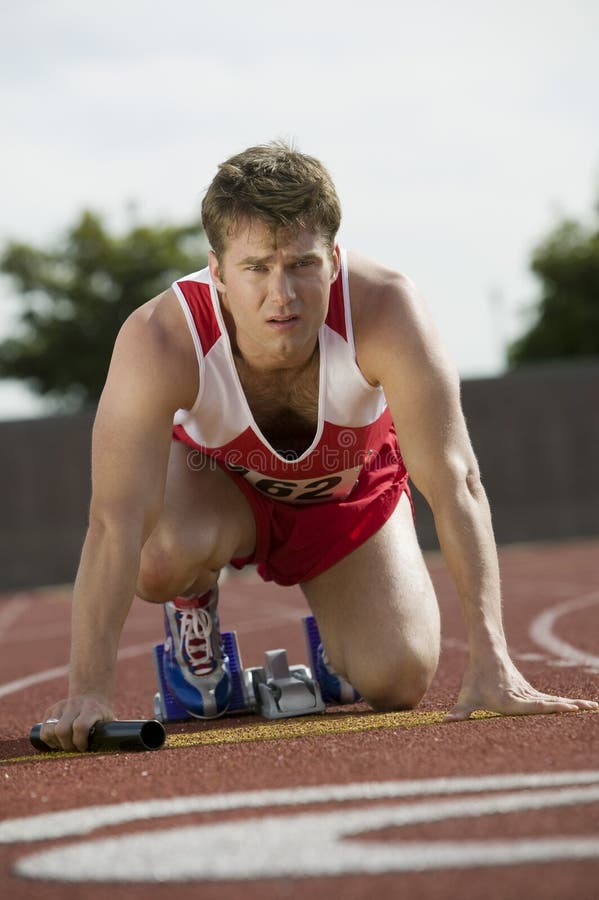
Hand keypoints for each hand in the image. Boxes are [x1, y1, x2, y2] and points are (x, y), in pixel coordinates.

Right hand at [40, 694, 113, 751]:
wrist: (91, 694)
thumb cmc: (102, 714)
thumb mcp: (110, 720)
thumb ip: (112, 735)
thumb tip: (119, 752)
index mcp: (91, 709)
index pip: (80, 726)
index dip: (80, 741)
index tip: (83, 748)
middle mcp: (74, 706)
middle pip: (62, 730)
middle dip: (66, 745)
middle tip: (72, 749)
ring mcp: (60, 707)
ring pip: (49, 730)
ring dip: (55, 743)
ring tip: (64, 745)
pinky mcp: (50, 710)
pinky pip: (44, 729)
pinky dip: (48, 739)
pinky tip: (56, 742)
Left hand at [446, 653, 597, 720]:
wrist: (487, 654)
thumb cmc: (475, 677)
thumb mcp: (466, 696)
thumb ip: (459, 712)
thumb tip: (446, 722)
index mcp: (510, 700)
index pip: (533, 706)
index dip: (550, 708)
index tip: (567, 707)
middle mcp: (523, 697)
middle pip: (549, 703)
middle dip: (568, 707)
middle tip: (588, 708)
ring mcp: (529, 694)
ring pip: (553, 701)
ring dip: (573, 705)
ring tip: (592, 707)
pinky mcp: (531, 694)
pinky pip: (551, 701)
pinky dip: (566, 704)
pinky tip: (580, 707)